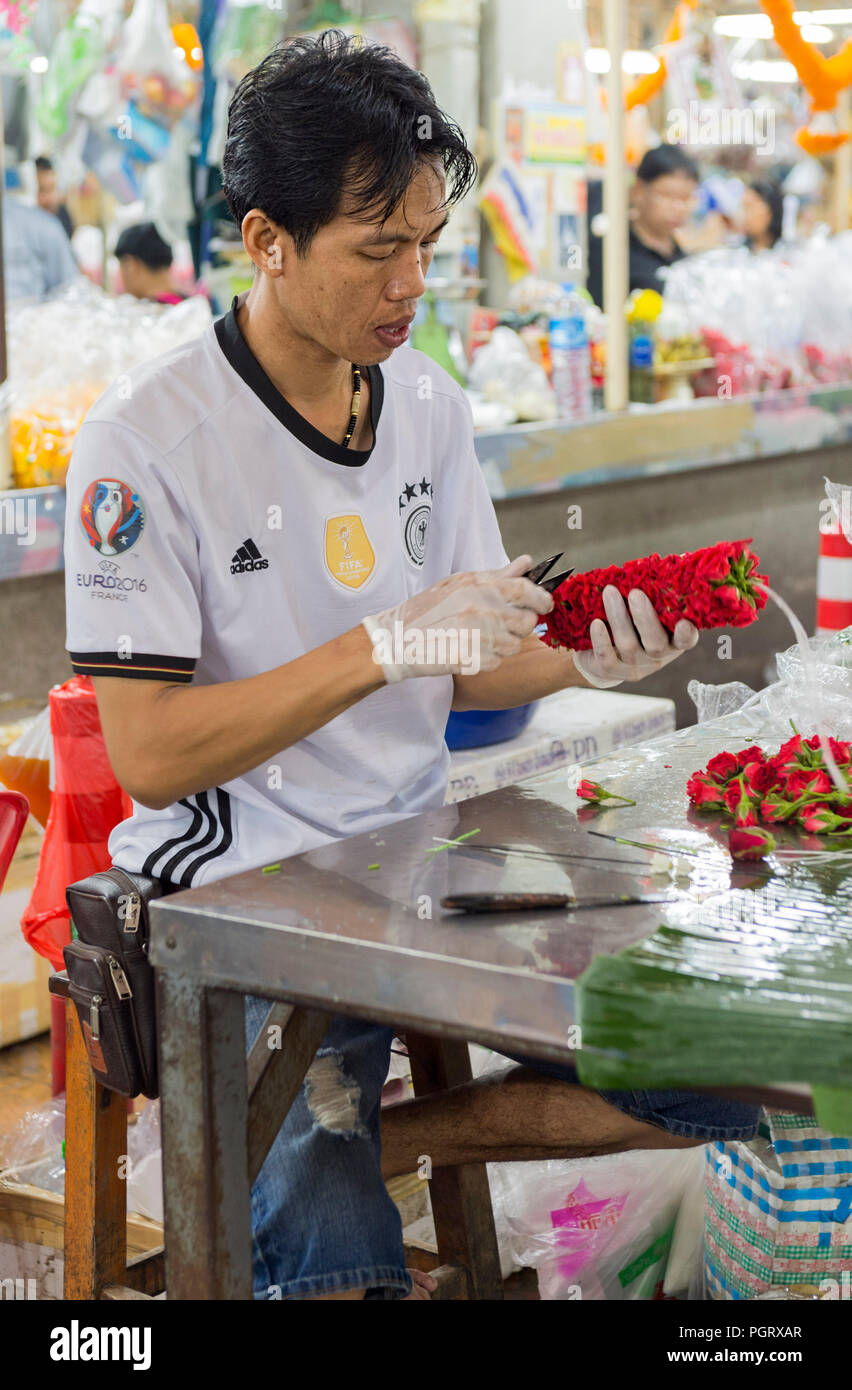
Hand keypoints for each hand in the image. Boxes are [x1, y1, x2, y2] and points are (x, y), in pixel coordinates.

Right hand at [362, 555, 553, 682]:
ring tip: (479, 638)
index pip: (525, 590)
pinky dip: (488, 659)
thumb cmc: (426, 610)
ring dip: (503, 644)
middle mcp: (480, 609)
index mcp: (478, 586)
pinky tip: (470, 651)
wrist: (396, 639)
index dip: (541, 599)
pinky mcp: (472, 659)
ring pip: (514, 645)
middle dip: (520, 626)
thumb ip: (496, 575)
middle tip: (502, 626)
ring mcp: (477, 636)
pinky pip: (497, 662)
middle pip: (526, 622)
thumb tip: (526, 562)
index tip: (544, 604)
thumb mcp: (457, 584)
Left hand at [572, 585, 698, 688]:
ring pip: (628, 644)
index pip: (685, 641)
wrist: (601, 659)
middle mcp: (655, 657)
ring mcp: (633, 666)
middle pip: (655, 644)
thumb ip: (659, 594)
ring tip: (610, 592)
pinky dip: (601, 639)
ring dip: (619, 616)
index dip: (687, 634)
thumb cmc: (631, 626)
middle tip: (636, 593)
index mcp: (671, 642)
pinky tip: (596, 623)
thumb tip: (674, 562)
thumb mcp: (648, 613)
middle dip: (646, 618)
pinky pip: (606, 656)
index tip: (684, 623)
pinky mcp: (610, 670)